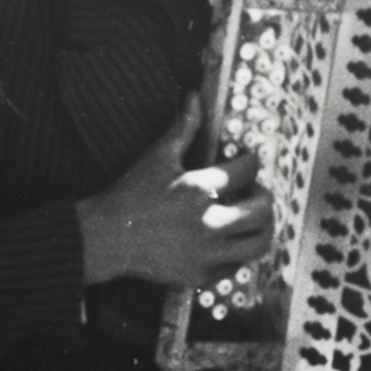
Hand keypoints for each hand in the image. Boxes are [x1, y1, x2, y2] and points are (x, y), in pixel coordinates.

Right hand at [76, 91, 273, 289]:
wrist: (106, 238)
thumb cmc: (130, 194)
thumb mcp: (157, 156)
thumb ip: (183, 128)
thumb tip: (195, 96)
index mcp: (199, 189)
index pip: (248, 169)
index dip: (251, 160)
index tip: (247, 160)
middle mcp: (208, 223)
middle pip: (263, 210)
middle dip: (264, 196)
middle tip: (252, 191)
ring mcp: (206, 253)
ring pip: (259, 243)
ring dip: (261, 227)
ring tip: (249, 218)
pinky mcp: (200, 274)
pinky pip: (236, 265)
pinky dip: (238, 250)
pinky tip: (226, 239)